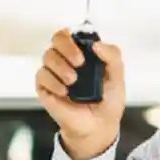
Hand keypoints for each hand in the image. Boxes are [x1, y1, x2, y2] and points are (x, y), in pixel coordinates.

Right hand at [36, 28, 124, 159]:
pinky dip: (54, 82)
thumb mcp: (117, 76)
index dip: (74, 36)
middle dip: (67, 47)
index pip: (71, 33)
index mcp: (83, 53)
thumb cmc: (108, 101)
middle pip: (57, 39)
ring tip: (73, 81)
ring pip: (48, 56)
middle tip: (79, 62)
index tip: (84, 49)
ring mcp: (55, 73)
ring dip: (61, 66)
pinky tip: (64, 91)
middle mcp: (67, 60)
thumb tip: (96, 44)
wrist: (99, 126)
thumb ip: (112, 55)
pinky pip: (42, 76)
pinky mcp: (45, 87)